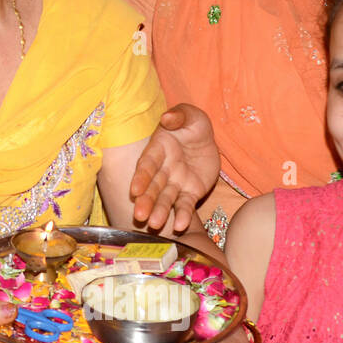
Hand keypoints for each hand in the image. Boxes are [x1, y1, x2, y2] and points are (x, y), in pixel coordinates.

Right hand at [129, 103, 219, 231]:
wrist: (207, 140)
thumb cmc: (193, 124)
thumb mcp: (191, 115)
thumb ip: (179, 116)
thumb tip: (167, 117)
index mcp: (158, 149)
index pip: (147, 165)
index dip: (141, 177)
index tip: (135, 190)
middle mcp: (162, 169)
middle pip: (152, 186)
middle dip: (146, 201)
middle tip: (139, 216)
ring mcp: (174, 183)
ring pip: (165, 199)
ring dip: (159, 211)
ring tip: (155, 225)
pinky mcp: (189, 192)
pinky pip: (184, 205)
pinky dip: (182, 215)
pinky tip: (180, 226)